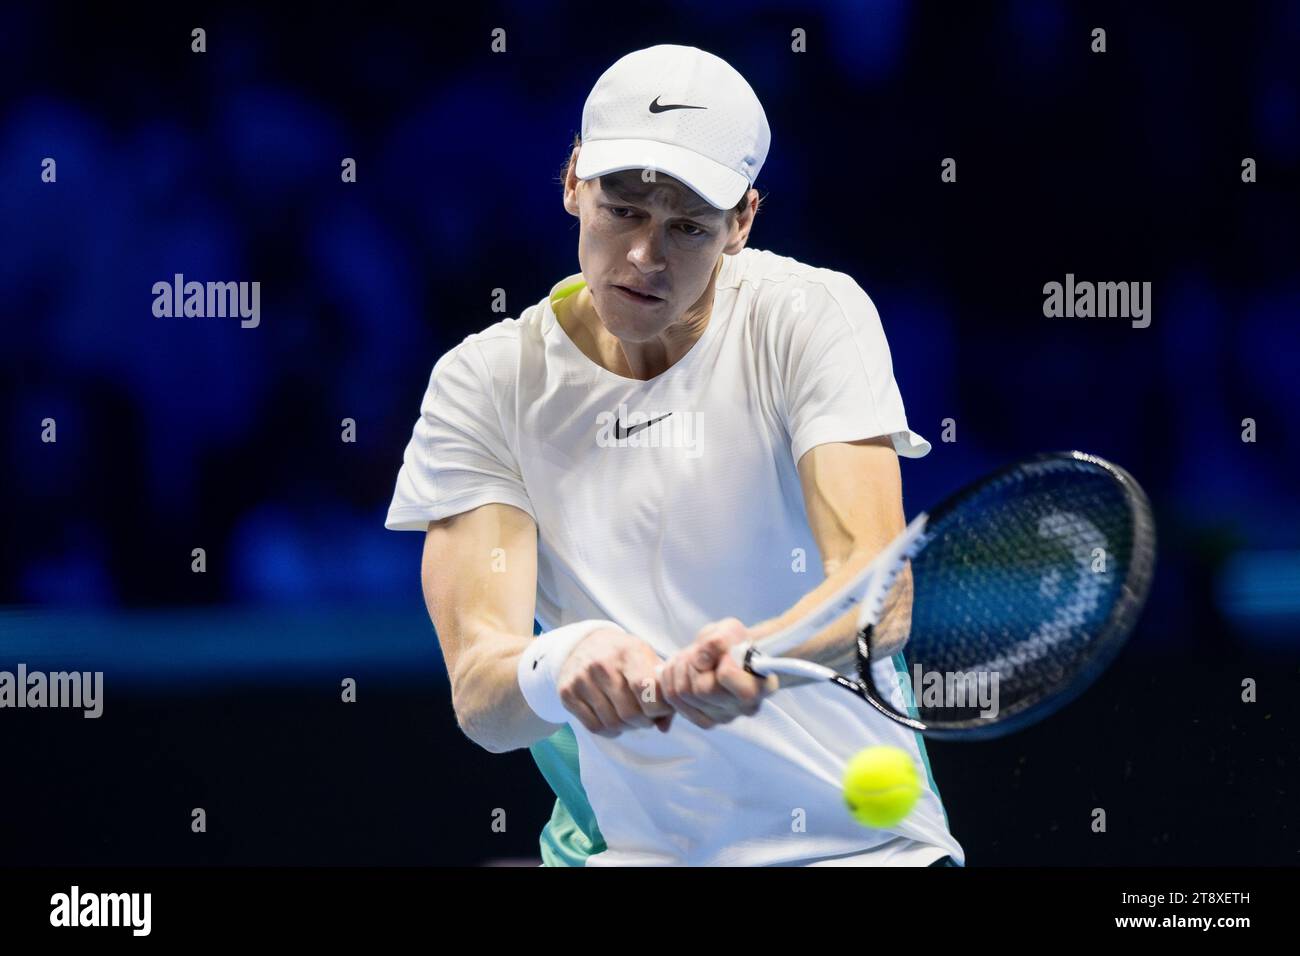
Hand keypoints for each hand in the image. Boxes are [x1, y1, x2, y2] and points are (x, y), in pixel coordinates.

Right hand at [557, 627, 675, 737]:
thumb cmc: (624, 655)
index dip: (659, 707)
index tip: (662, 709)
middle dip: (644, 722)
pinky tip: (614, 719)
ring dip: (627, 728)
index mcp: (628, 651)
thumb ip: (661, 691)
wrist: (583, 643)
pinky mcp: (567, 693)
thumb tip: (664, 727)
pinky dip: (609, 731)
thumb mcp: (646, 660)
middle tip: (647, 718)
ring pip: (612, 723)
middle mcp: (602, 664)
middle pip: (630, 713)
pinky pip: (594, 727)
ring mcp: (581, 679)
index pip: (645, 688)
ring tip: (631, 718)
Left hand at [658, 618, 778, 729]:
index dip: (723, 663)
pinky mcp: (702, 719)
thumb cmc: (735, 643)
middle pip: (703, 689)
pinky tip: (681, 667)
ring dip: (680, 667)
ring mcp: (722, 718)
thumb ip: (720, 641)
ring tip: (690, 656)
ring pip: (684, 693)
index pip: (733, 682)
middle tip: (700, 651)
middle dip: (694, 663)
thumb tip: (701, 658)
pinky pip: (673, 699)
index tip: (725, 653)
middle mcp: (744, 708)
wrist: (730, 655)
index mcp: (762, 686)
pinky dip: (670, 678)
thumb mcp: (731, 630)